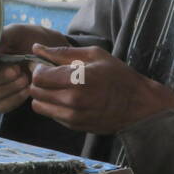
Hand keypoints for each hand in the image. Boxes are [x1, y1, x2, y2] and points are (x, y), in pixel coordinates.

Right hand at [0, 24, 70, 112]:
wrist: (50, 52)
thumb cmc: (31, 39)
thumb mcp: (18, 33)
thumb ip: (2, 36)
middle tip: (17, 70)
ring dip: (7, 89)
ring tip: (25, 79)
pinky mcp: (7, 100)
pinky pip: (1, 106)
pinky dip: (13, 100)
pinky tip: (27, 90)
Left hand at [26, 43, 173, 133]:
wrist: (138, 105)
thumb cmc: (118, 76)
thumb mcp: (94, 55)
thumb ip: (62, 52)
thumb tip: (36, 47)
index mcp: (78, 79)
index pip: (38, 77)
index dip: (38, 69)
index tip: (46, 66)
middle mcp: (72, 100)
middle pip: (35, 91)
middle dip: (39, 82)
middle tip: (51, 76)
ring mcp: (72, 116)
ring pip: (39, 106)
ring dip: (43, 96)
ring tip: (57, 88)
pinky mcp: (74, 126)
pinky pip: (50, 115)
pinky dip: (53, 106)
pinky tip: (67, 99)